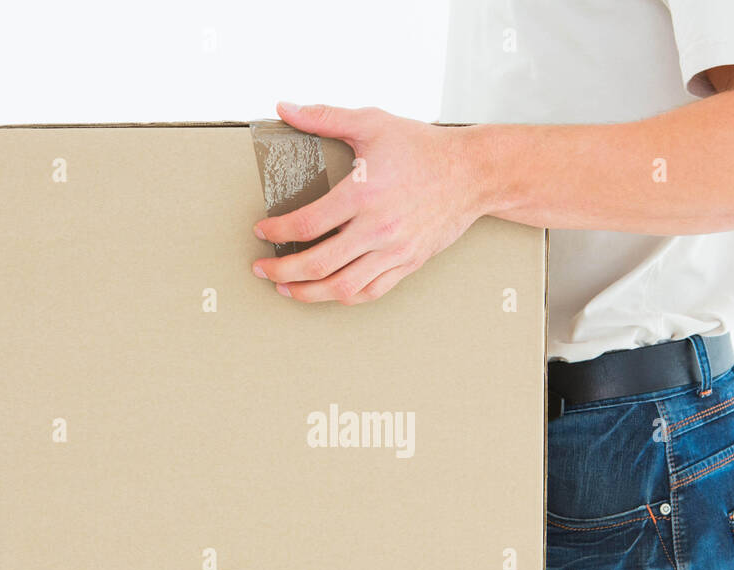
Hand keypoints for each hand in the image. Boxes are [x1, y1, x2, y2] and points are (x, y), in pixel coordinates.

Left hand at [252, 102, 483, 304]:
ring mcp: (394, 251)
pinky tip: (326, 291)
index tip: (261, 232)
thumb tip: (284, 108)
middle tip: (262, 270)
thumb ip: (324, 117)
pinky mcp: (408, 264)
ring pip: (342, 287)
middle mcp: (377, 228)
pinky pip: (370, 292)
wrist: (471, 173)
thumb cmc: (421, 147)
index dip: (277, 232)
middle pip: (318, 264)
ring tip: (286, 289)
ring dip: (307, 293)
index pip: (307, 223)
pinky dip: (343, 296)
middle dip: (281, 271)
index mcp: (363, 193)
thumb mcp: (372, 123)